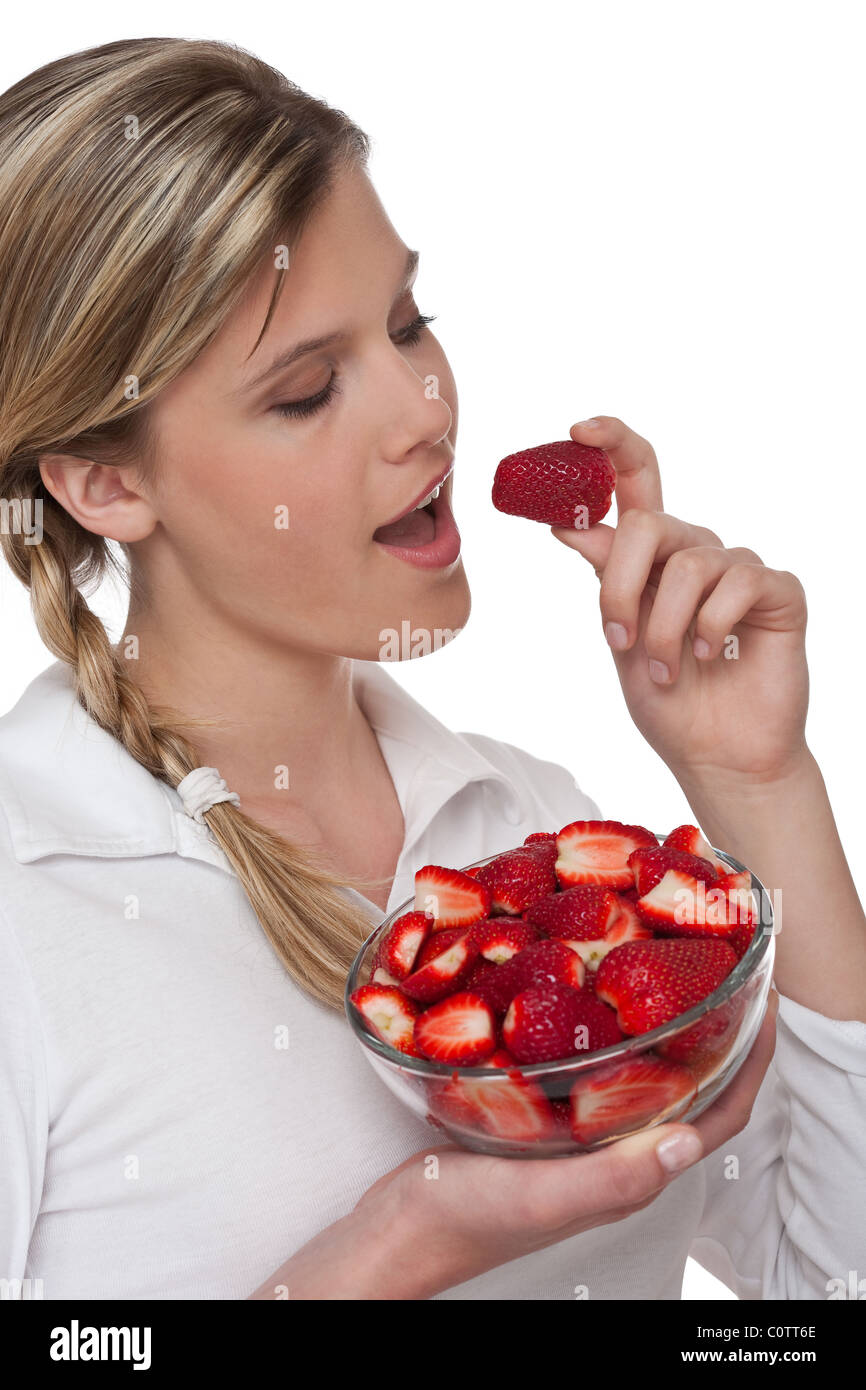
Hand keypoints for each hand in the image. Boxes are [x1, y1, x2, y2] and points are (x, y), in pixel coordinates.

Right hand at [253, 992, 777, 1297]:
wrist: (397, 1232)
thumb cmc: (465, 1219)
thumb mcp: (540, 1196)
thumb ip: (611, 1174)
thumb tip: (685, 1140)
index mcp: (630, 1175)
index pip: (720, 1117)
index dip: (752, 1063)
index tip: (764, 1000)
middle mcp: (615, 1155)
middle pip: (691, 1089)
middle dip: (718, 1034)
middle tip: (718, 968)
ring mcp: (579, 1140)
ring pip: (643, 1075)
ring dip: (667, 1027)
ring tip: (664, 966)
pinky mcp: (542, 1122)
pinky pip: (594, 1069)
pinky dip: (606, 1029)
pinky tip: (583, 992)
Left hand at [551, 417, 809, 787]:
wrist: (717, 756)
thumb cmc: (670, 703)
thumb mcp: (621, 637)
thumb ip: (607, 579)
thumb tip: (568, 523)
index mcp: (652, 558)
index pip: (636, 480)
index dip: (611, 444)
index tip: (577, 429)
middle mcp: (695, 553)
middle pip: (650, 521)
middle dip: (620, 583)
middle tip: (617, 637)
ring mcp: (739, 569)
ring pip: (688, 562)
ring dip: (664, 627)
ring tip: (667, 671)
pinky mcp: (778, 591)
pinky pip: (737, 583)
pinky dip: (710, 626)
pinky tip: (709, 655)